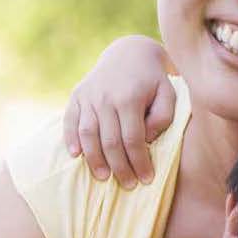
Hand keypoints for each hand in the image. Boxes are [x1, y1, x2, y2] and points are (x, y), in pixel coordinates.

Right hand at [63, 36, 175, 187]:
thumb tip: (145, 140)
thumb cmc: (154, 81)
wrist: (130, 52)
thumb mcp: (168, 95)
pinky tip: (75, 156)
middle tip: (128, 185)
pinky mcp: (77, 95)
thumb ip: (162, 119)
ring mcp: (88, 96)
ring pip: (88, 134)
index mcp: (129, 98)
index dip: (139, 162)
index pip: (133, 140)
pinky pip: (69, 120)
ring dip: (94, 159)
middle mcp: (105, 98)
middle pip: (110, 142)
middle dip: (120, 168)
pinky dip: (70, 139)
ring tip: (103, 178)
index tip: (146, 179)